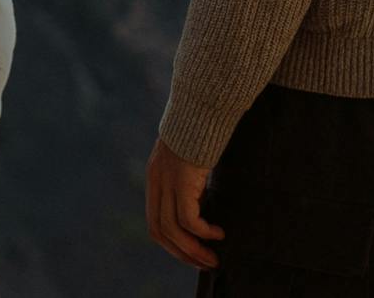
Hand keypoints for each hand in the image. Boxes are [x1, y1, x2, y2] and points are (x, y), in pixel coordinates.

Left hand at [144, 139, 220, 268]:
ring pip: (173, 229)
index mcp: (155, 180)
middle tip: (205, 264)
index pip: (155, 224)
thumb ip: (188, 185)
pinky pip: (188, 218)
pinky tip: (219, 233)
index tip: (192, 255)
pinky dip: (203, 232)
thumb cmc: (200, 135)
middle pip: (160, 231)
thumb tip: (203, 206)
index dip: (171, 245)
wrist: (200, 110)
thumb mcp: (187, 164)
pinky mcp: (182, 181)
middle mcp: (156, 183)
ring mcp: (167, 182)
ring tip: (213, 258)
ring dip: (194, 249)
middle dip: (182, 253)